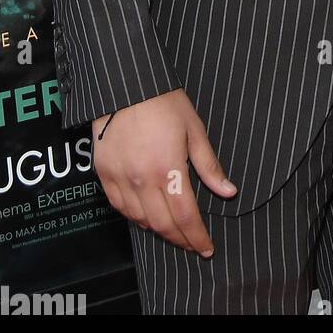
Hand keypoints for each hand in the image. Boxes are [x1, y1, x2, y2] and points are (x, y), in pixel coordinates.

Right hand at [91, 88, 236, 254]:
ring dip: (159, 230)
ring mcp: (119, 178)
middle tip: (193, 244)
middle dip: (180, 239)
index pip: (185, 215)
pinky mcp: (104, 174)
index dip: (197, 236)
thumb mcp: (194, 129)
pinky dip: (135, 217)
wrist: (125, 85)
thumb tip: (228, 191)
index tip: (206, 247)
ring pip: (139, 220)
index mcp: (167, 167)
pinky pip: (120, 207)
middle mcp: (141, 179)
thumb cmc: (163, 102)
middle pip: (162, 224)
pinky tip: (147, 216)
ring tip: (174, 231)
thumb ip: (209, 165)